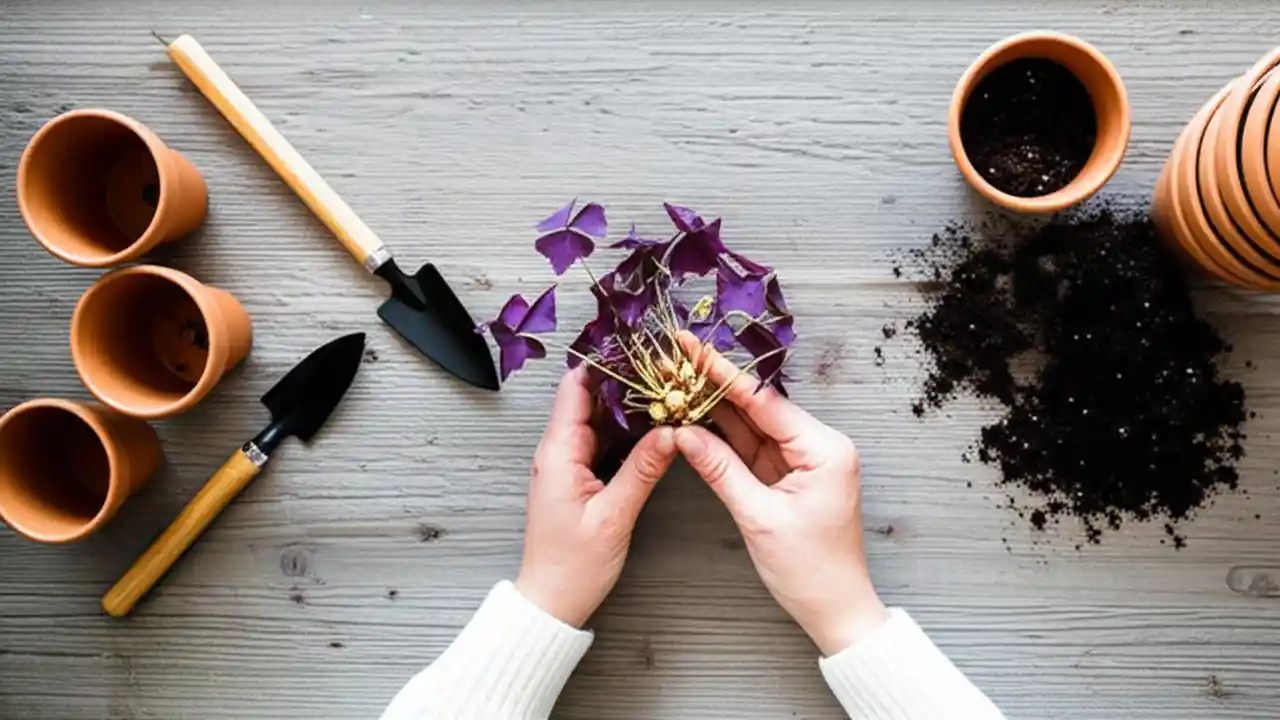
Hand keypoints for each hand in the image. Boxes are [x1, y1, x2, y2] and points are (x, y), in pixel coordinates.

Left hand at [515, 367, 676, 626]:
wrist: (552, 602)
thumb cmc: (572, 566)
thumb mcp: (614, 515)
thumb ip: (643, 469)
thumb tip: (671, 431)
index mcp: (558, 452)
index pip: (576, 388)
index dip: (605, 365)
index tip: (639, 351)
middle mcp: (558, 451)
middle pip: (590, 399)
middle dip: (626, 383)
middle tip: (665, 371)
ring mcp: (567, 464)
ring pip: (599, 421)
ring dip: (628, 408)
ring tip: (665, 393)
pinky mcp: (578, 478)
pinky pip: (602, 443)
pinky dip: (625, 433)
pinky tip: (652, 430)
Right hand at [674, 333, 888, 655]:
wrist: (835, 609)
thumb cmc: (810, 570)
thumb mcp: (758, 517)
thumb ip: (719, 470)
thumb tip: (683, 434)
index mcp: (824, 449)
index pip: (765, 402)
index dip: (723, 374)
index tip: (693, 347)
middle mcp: (819, 446)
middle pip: (758, 407)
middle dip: (716, 384)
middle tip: (678, 356)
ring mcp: (804, 461)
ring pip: (752, 425)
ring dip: (716, 408)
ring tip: (678, 380)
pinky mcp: (790, 476)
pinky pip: (753, 447)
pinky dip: (724, 436)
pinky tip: (695, 417)